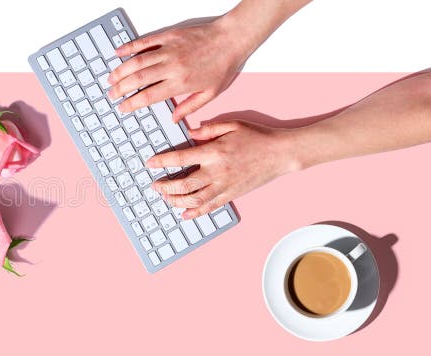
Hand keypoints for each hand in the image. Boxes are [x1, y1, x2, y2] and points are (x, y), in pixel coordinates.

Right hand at [107, 16, 255, 121]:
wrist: (232, 39)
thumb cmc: (224, 65)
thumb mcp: (211, 93)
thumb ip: (189, 106)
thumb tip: (174, 119)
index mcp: (181, 83)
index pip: (149, 96)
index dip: (132, 103)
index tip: (123, 108)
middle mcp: (172, 67)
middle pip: (138, 79)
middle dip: (121, 88)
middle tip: (111, 95)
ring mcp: (169, 50)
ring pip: (137, 61)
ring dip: (121, 71)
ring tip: (110, 79)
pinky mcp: (169, 36)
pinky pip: (145, 42)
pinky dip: (129, 47)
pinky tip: (119, 53)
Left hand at [146, 120, 299, 218]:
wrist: (281, 154)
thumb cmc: (257, 137)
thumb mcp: (232, 125)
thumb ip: (208, 129)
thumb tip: (189, 133)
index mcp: (214, 152)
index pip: (180, 158)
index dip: (162, 162)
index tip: (150, 163)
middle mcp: (217, 171)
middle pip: (183, 185)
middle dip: (164, 187)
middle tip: (155, 185)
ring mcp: (224, 186)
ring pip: (194, 200)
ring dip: (176, 201)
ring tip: (166, 198)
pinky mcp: (232, 195)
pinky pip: (210, 207)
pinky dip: (195, 212)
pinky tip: (184, 214)